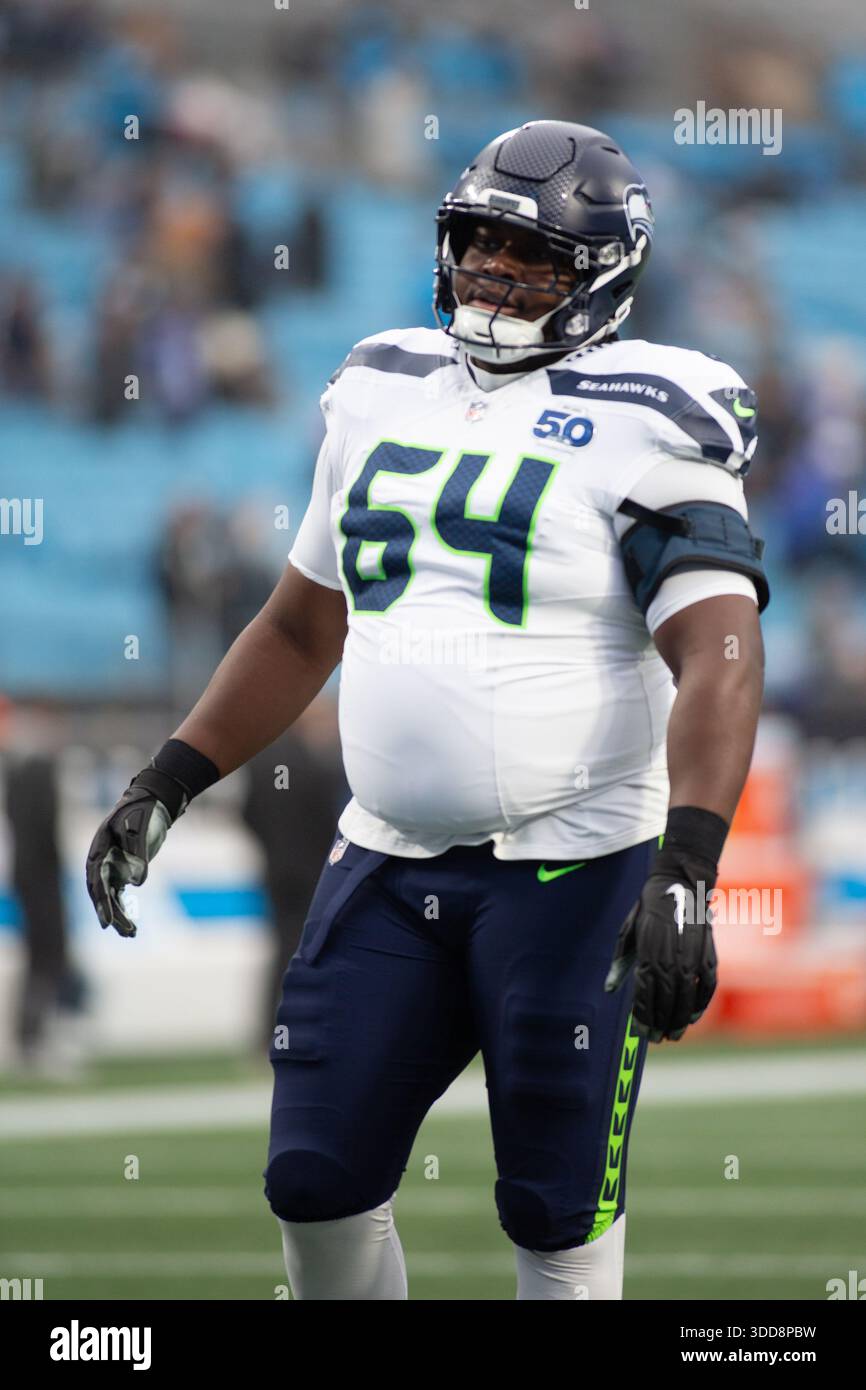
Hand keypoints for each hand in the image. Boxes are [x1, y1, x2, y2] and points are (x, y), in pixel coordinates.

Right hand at [85, 768, 186, 936]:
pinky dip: (125, 909)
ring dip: (119, 915)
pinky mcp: (122, 870)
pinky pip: (119, 894)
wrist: (152, 800)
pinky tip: (133, 924)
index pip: (97, 881)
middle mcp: (100, 860)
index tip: (108, 921)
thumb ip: (138, 855)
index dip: (102, 902)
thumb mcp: (142, 830)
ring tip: (132, 934)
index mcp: (100, 849)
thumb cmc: (144, 812)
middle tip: (125, 931)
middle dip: (111, 913)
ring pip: (110, 897)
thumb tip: (137, 883)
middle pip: (101, 893)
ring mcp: (110, 866)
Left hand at [604, 853, 717, 1042]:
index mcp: (647, 957)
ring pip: (686, 998)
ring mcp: (690, 959)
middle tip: (659, 1038)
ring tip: (674, 1034)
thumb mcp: (628, 935)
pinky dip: (701, 1003)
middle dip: (661, 1024)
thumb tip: (609, 988)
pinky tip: (693, 1016)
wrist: (677, 885)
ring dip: (680, 1020)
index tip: (642, 1032)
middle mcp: (669, 961)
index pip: (644, 996)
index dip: (644, 1017)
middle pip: (665, 1002)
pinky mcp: (708, 955)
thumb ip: (620, 963)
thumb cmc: (648, 911)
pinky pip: (706, 986)